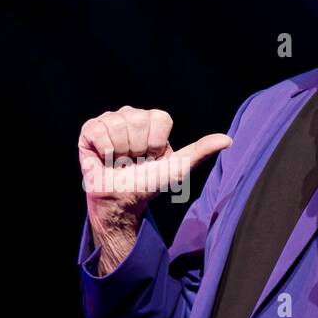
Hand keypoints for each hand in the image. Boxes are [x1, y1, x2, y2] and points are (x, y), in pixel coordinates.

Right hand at [78, 106, 231, 223]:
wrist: (119, 201)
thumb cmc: (148, 184)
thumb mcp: (177, 168)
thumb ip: (200, 151)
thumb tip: (228, 140)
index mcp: (152, 121)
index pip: (158, 119)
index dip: (155, 143)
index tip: (151, 158)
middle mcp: (132, 116)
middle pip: (137, 120)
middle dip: (136, 149)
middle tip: (133, 162)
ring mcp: (109, 121)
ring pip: (117, 125)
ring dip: (119, 152)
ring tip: (118, 162)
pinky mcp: (89, 130)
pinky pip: (98, 131)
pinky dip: (102, 151)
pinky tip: (104, 159)